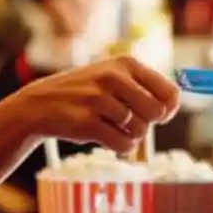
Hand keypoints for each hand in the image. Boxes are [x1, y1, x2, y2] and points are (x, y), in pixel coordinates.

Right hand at [11, 56, 180, 153]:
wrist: (41, 104)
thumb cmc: (86, 94)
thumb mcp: (114, 78)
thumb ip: (145, 89)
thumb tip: (172, 108)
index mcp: (126, 64)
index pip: (170, 92)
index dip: (168, 110)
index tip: (157, 116)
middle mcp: (114, 78)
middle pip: (157, 113)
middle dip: (147, 124)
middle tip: (128, 122)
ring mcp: (98, 99)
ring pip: (139, 131)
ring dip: (130, 136)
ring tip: (112, 128)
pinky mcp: (86, 122)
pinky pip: (122, 145)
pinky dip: (120, 148)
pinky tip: (106, 139)